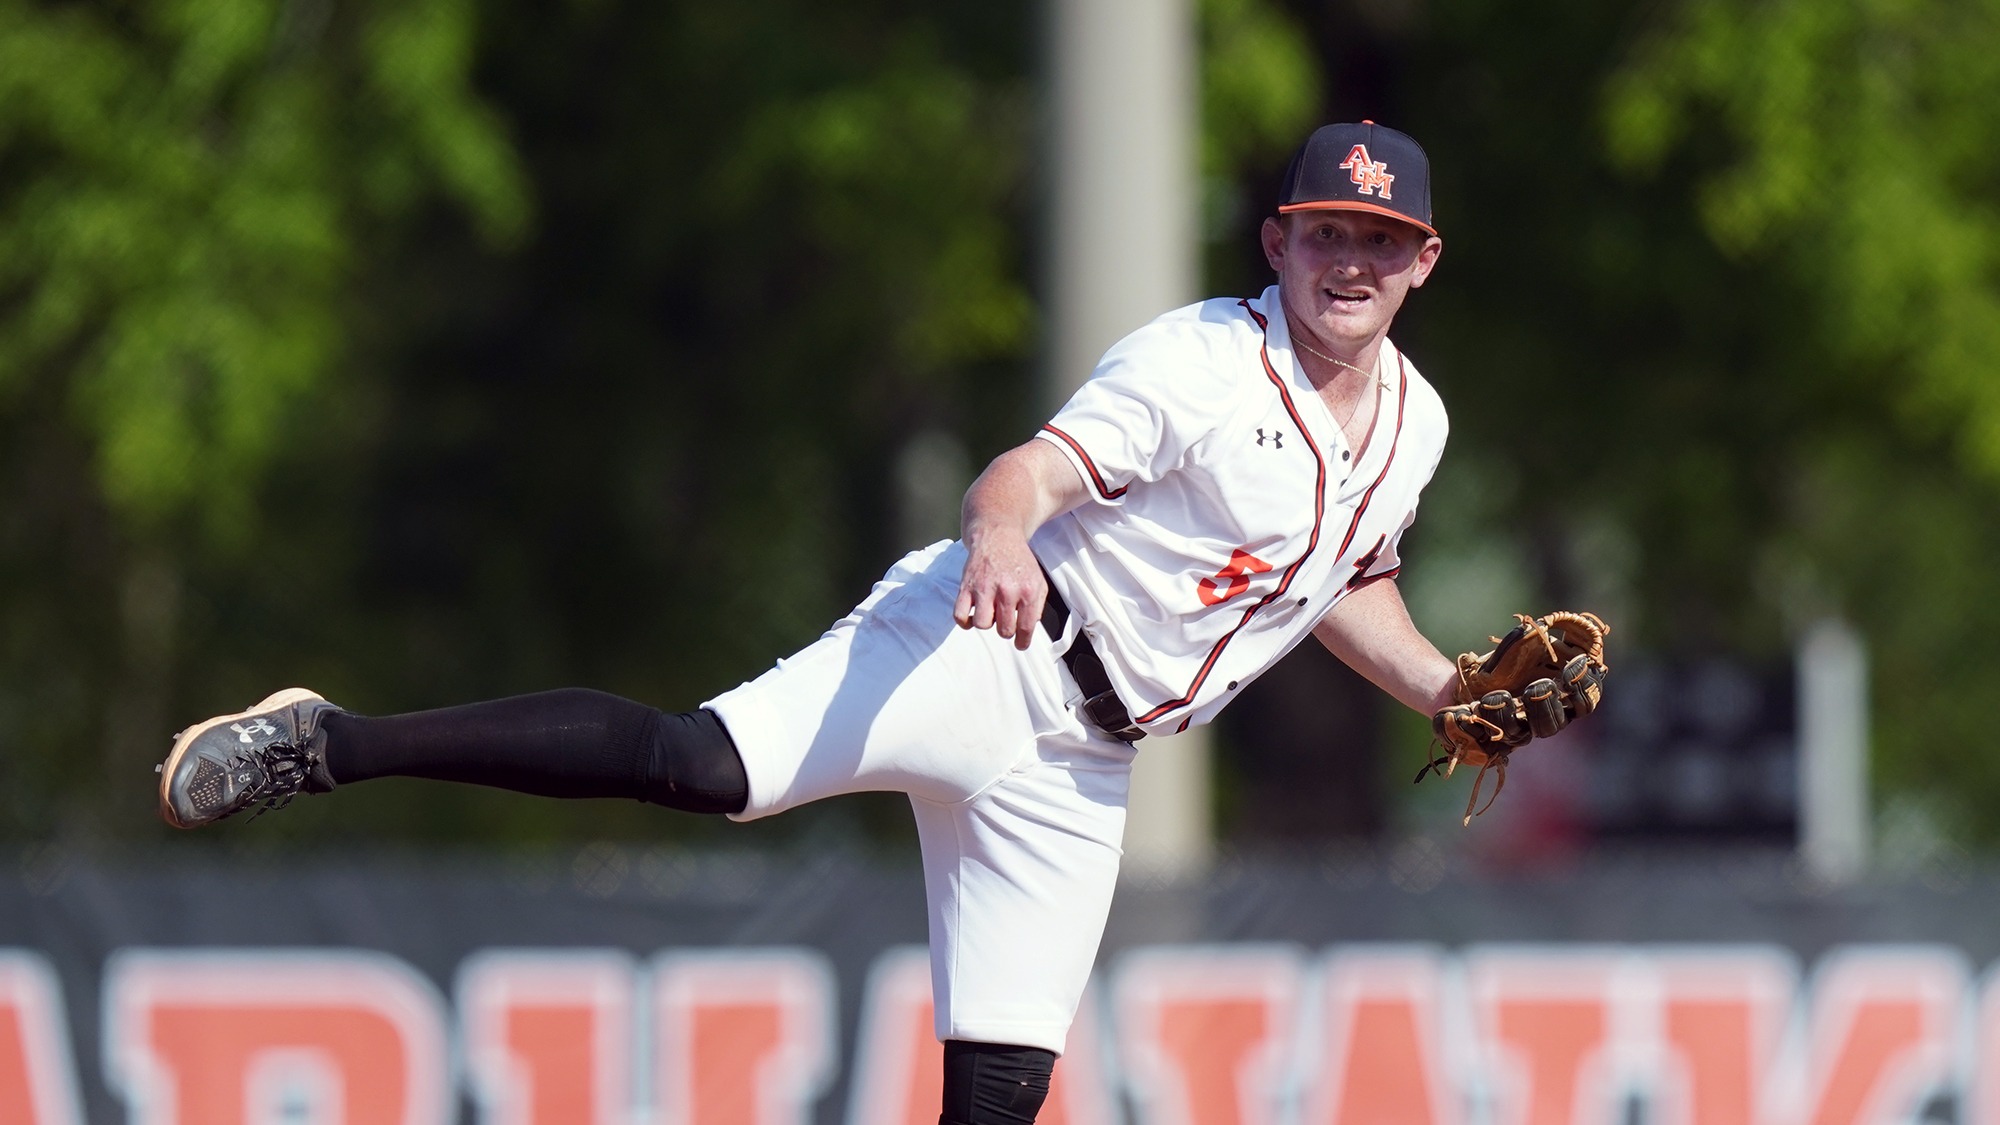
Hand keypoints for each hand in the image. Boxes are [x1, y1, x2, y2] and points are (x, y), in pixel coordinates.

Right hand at [953, 531, 1046, 650]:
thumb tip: (1028, 629)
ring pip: (983, 625)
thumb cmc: (1018, 561)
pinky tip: (973, 615)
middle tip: (1005, 617)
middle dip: (1006, 629)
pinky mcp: (966, 586)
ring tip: (991, 611)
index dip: (1023, 641)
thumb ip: (1036, 606)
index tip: (1020, 644)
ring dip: (987, 622)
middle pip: (1004, 630)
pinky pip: (960, 616)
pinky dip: (965, 622)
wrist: (997, 535)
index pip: (1026, 628)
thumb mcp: (1038, 581)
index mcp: (1028, 590)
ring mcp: (984, 588)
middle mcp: (1007, 590)